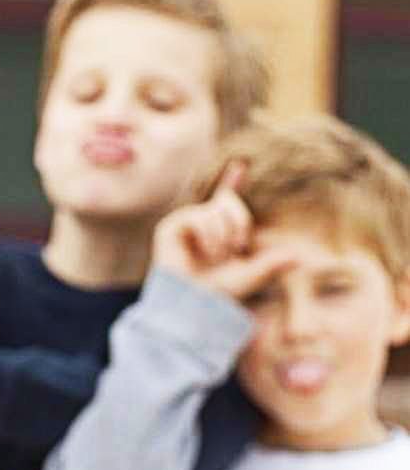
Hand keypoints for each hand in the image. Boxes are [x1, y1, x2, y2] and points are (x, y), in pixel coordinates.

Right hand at [152, 162, 299, 299]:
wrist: (193, 303)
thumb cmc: (219, 293)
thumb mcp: (252, 275)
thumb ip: (272, 264)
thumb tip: (300, 258)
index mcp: (220, 230)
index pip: (227, 201)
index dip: (232, 182)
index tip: (240, 166)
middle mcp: (202, 223)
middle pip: (228, 201)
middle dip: (239, 222)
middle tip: (237, 247)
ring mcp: (185, 224)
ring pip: (214, 210)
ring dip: (223, 234)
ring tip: (218, 256)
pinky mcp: (170, 227)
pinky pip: (198, 217)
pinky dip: (209, 234)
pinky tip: (207, 252)